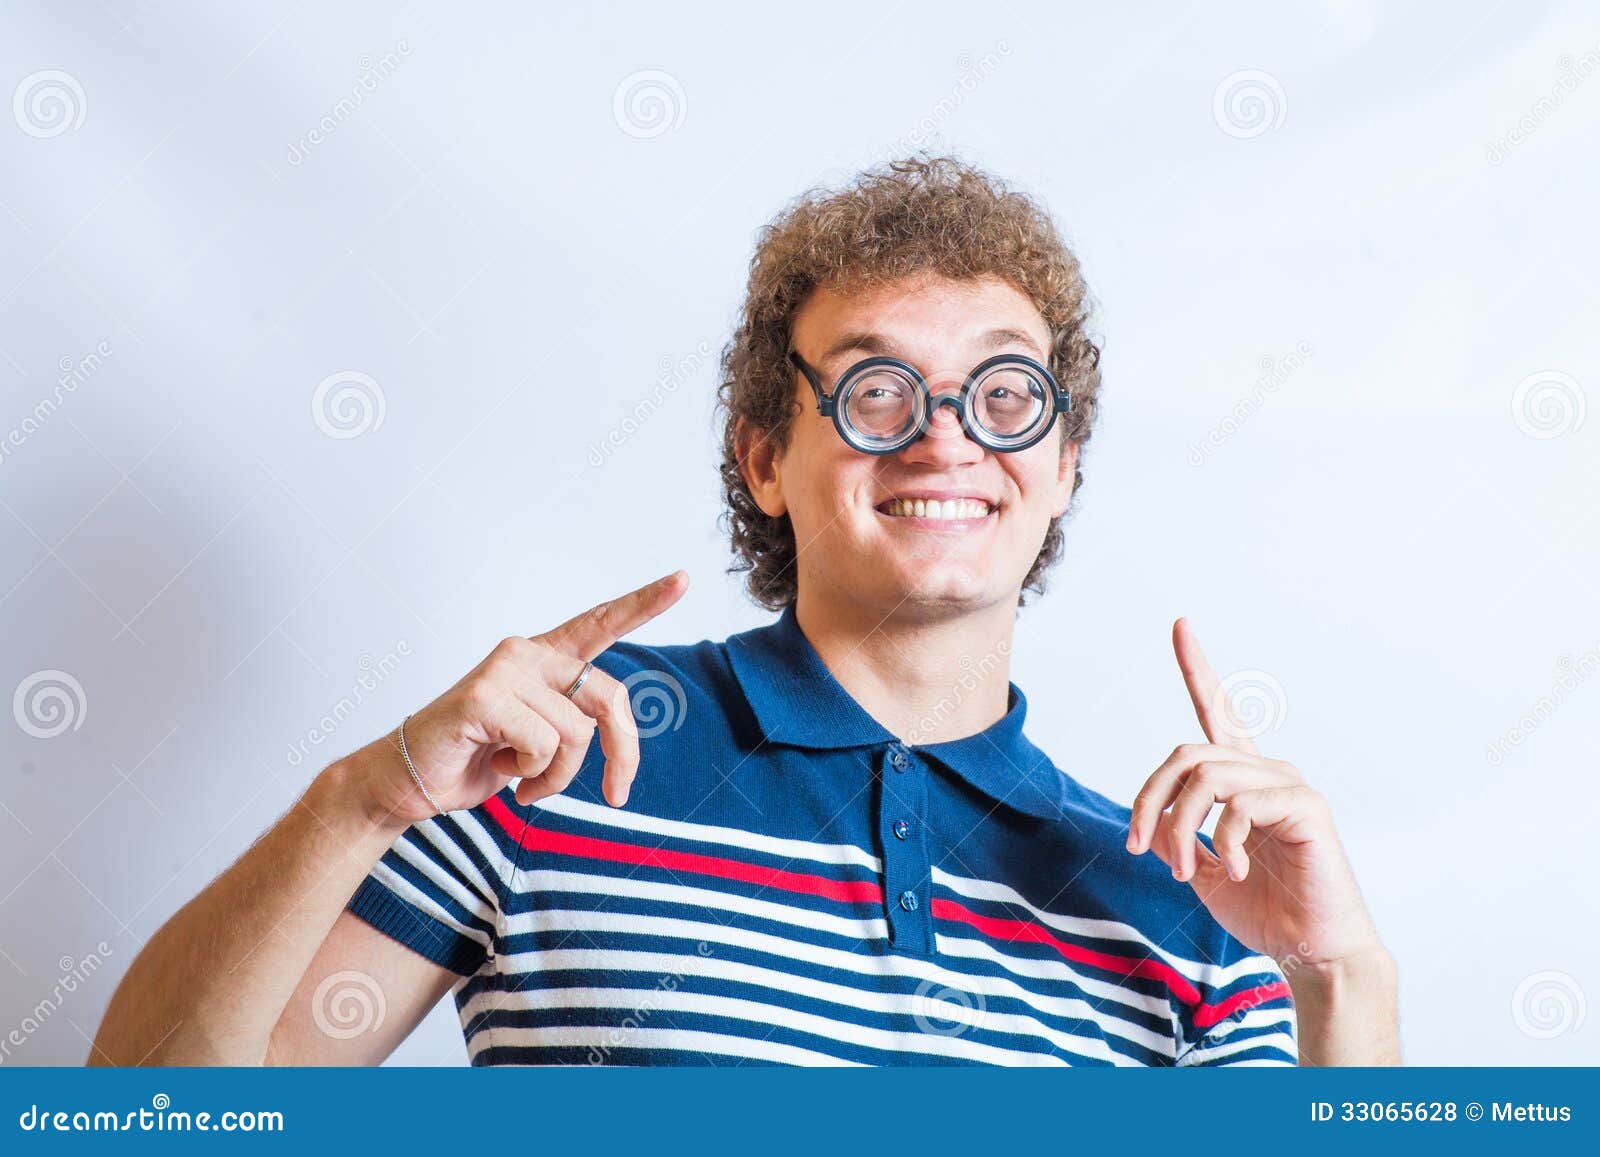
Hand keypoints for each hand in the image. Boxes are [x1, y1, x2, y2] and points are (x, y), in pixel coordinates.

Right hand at [352, 570, 687, 822]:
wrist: (407, 780)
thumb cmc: (475, 758)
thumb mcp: (539, 740)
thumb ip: (575, 723)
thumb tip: (622, 742)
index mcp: (543, 659)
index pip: (600, 623)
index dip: (644, 602)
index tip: (684, 578)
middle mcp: (526, 653)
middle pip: (609, 698)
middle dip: (622, 753)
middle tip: (616, 794)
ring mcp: (505, 669)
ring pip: (577, 733)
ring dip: (555, 774)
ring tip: (518, 775)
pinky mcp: (485, 695)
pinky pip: (544, 744)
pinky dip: (529, 773)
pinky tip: (497, 767)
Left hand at [1125, 618, 1383, 969]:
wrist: (1312, 950)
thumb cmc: (1265, 911)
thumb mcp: (1201, 871)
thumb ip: (1175, 838)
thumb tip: (1149, 822)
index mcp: (1241, 781)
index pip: (1216, 713)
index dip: (1197, 668)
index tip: (1180, 625)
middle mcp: (1265, 772)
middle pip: (1185, 753)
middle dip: (1148, 798)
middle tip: (1139, 846)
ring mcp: (1287, 785)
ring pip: (1205, 776)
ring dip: (1180, 827)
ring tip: (1186, 870)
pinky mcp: (1306, 807)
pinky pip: (1241, 805)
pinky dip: (1223, 843)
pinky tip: (1238, 872)